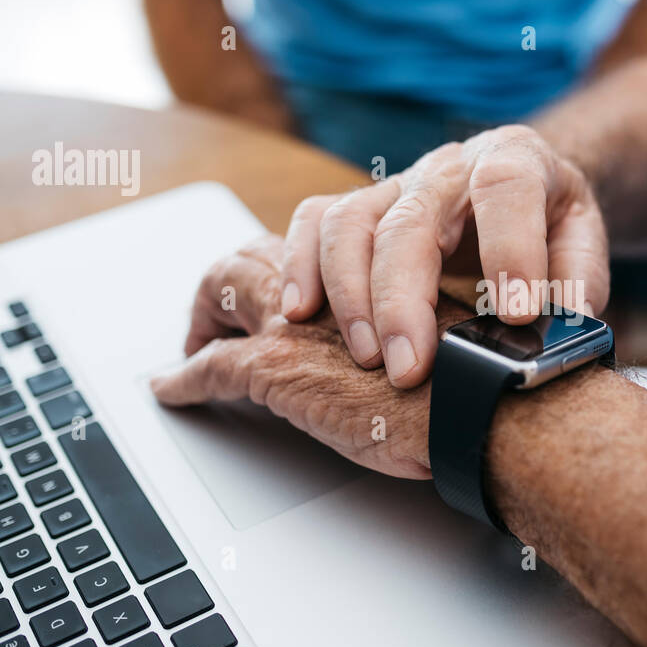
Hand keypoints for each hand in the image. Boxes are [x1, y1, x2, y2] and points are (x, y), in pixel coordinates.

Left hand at [150, 235, 467, 478]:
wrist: (475, 403)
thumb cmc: (475, 375)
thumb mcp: (447, 328)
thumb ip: (419, 319)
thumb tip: (422, 347)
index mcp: (374, 260)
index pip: (314, 242)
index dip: (289, 261)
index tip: (285, 288)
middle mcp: (329, 279)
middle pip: (257, 254)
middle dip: (231, 281)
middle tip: (218, 314)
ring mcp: (295, 319)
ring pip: (224, 288)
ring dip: (203, 317)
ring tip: (191, 346)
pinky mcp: (273, 364)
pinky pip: (210, 366)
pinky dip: (183, 379)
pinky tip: (172, 390)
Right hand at [279, 125, 609, 387]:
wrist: (520, 188)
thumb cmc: (550, 222)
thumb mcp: (582, 240)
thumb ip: (580, 278)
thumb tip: (566, 320)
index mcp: (514, 158)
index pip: (506, 188)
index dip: (511, 250)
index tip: (518, 316)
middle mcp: (448, 167)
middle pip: (412, 220)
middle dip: (406, 299)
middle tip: (410, 367)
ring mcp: (397, 185)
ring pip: (352, 222)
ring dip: (351, 295)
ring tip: (366, 357)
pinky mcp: (362, 207)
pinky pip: (315, 221)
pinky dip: (300, 265)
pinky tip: (301, 314)